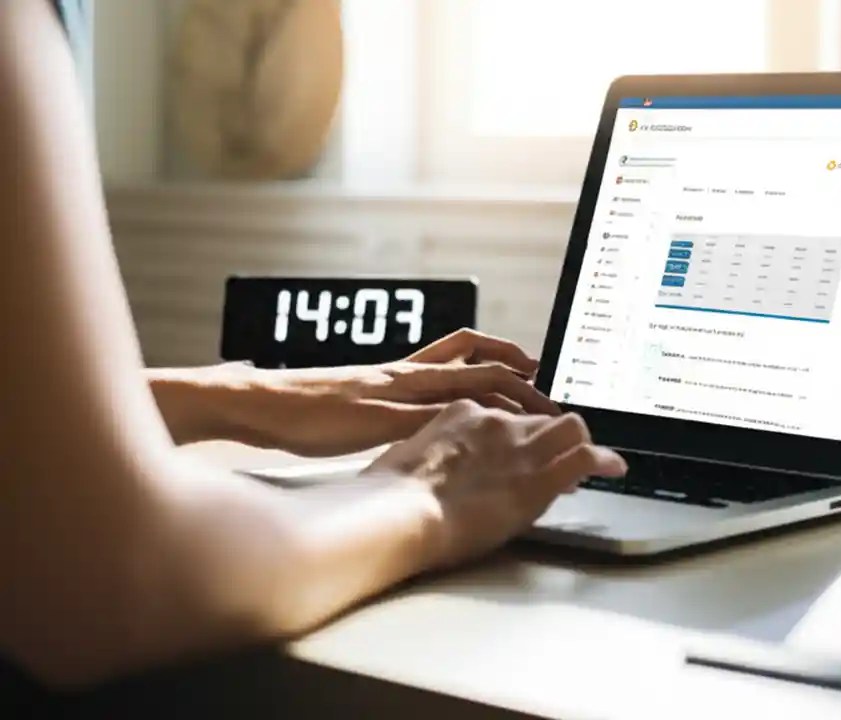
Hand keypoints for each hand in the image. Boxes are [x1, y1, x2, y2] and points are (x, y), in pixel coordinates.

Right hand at [156, 330, 559, 456]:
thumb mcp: (349, 398)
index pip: (461, 346)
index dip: (502, 353)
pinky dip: (471, 427)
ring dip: (510, 401)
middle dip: (523, 378)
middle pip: (479, 364)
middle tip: (554, 394)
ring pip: (467, 386)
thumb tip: (390, 411)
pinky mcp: (382, 419)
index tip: (533, 364)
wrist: (256, 401)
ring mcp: (394, 394)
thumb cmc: (296, 407)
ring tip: (542, 418)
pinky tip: (495, 440)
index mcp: (397, 367)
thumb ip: (376, 400)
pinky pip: (437, 418)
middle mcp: (403, 373)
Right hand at [364, 400, 626, 569]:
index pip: (504, 415)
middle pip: (540, 418)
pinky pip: (585, 456)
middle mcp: (496, 422)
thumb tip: (431, 471)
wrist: (396, 512)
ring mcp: (520, 446)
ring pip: (570, 427)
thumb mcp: (404, 459)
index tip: (520, 447)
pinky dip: (605, 460)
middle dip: (555, 434)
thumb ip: (429, 456)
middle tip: (564, 453)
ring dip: (583, 442)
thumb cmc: (386, 497)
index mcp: (461, 414)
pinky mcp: (538, 476)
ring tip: (597, 458)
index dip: (518, 433)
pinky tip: (615, 469)